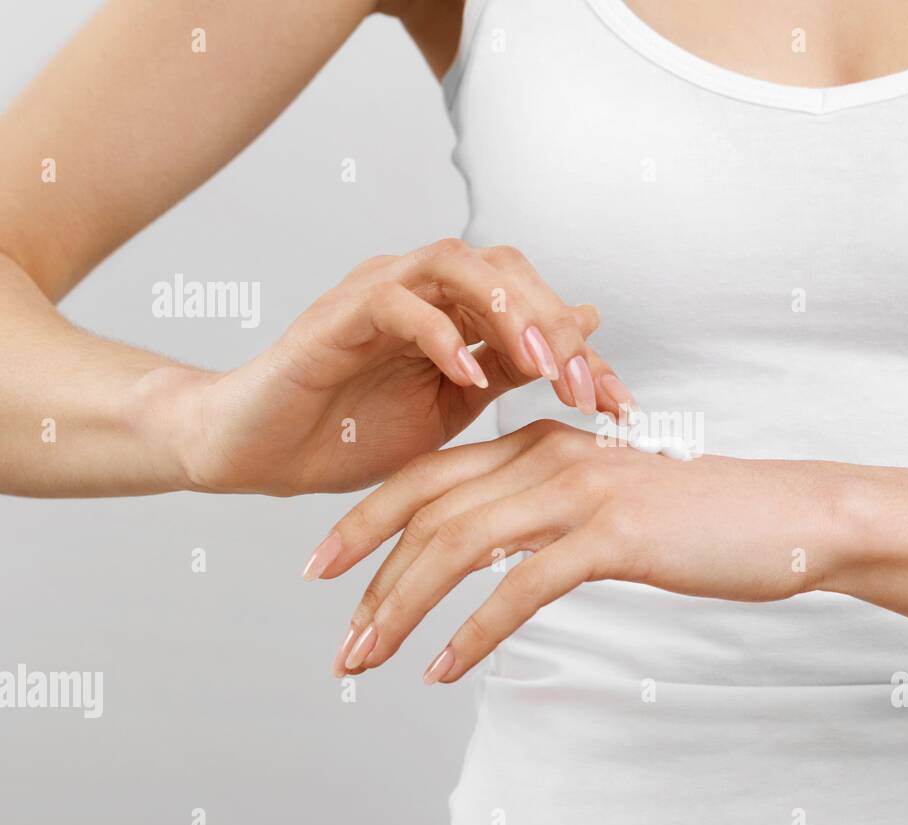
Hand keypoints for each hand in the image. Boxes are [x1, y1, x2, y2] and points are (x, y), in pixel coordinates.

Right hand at [167, 241, 635, 494]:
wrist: (261, 452)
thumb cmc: (350, 431)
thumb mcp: (453, 411)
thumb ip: (511, 368)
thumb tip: (585, 330)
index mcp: (456, 314)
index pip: (536, 308)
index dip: (583, 354)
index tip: (622, 408)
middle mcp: (424, 292)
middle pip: (508, 269)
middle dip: (555, 325)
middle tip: (584, 387)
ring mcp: (380, 294)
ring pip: (458, 265)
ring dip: (509, 311)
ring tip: (540, 364)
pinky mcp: (337, 315)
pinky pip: (397, 302)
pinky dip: (439, 332)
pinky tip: (467, 373)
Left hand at [309, 420, 856, 682]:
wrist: (786, 515)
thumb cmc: (701, 516)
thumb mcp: (611, 503)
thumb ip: (552, 513)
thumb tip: (503, 553)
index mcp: (541, 444)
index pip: (431, 476)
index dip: (368, 520)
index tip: (326, 567)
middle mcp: (548, 456)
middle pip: (427, 509)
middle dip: (366, 572)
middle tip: (335, 634)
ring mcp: (579, 491)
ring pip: (459, 546)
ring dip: (403, 608)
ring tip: (368, 659)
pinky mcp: (612, 534)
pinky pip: (520, 586)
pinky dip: (474, 632)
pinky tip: (444, 669)